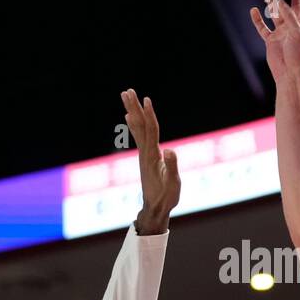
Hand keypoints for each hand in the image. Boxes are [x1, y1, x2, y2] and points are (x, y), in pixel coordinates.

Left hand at [121, 89, 179, 233]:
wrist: (155, 208)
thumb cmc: (166, 197)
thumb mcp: (173, 184)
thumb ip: (172, 167)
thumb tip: (170, 151)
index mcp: (153, 155)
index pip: (151, 130)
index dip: (149, 114)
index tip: (146, 99)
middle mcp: (145, 152)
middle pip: (140, 125)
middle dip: (134, 107)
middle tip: (127, 91)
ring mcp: (144, 154)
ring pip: (137, 128)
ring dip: (131, 111)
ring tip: (126, 97)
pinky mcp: (145, 157)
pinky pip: (139, 136)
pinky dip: (134, 124)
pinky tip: (128, 117)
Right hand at [249, 0, 299, 82]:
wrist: (289, 74)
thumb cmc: (298, 55)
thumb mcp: (297, 33)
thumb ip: (289, 17)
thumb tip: (280, 2)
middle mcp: (293, 25)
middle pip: (294, 4)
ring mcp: (282, 32)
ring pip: (275, 13)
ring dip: (271, 1)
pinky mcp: (271, 40)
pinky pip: (263, 27)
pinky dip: (258, 19)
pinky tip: (254, 10)